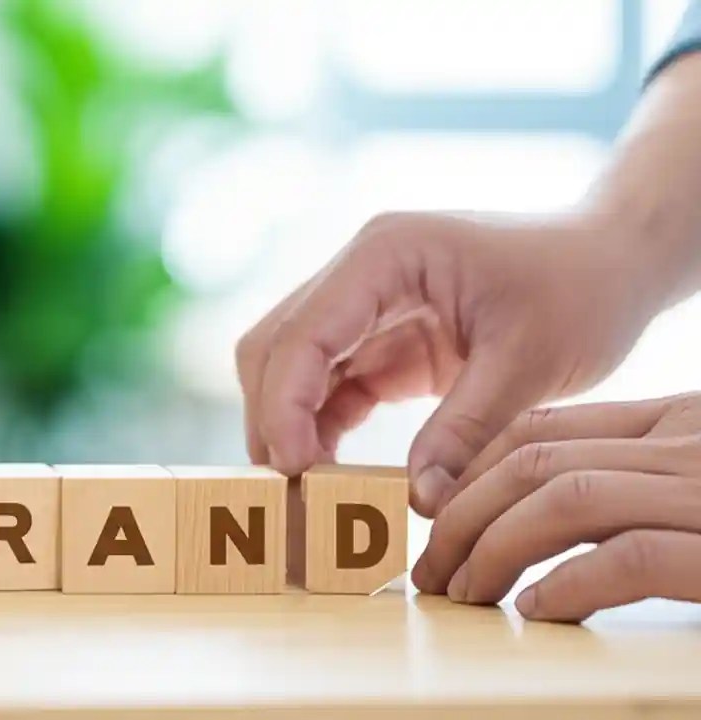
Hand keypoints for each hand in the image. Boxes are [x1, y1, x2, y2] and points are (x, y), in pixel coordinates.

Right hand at [235, 211, 661, 515]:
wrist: (612, 264)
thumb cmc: (582, 289)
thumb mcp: (531, 362)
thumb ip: (466, 429)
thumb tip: (419, 503)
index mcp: (385, 254)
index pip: (303, 332)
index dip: (285, 403)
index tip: (294, 469)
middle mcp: (358, 272)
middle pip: (275, 349)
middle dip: (273, 421)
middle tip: (292, 494)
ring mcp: (363, 307)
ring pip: (289, 372)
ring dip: (290, 432)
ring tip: (309, 497)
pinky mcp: (378, 342)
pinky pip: (326, 391)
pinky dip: (319, 434)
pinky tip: (334, 479)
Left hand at [413, 392, 700, 621]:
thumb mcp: (694, 484)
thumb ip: (635, 488)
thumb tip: (545, 529)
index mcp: (678, 419)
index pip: (544, 430)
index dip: (473, 479)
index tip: (442, 525)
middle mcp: (688, 439)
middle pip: (537, 461)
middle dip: (465, 518)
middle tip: (433, 571)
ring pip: (566, 499)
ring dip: (496, 549)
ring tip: (467, 594)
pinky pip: (630, 557)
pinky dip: (571, 586)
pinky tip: (538, 609)